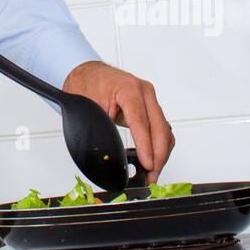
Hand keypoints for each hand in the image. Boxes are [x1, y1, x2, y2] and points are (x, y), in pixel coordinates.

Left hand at [61, 60, 174, 183]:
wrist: (86, 72)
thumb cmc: (85, 84)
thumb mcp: (88, 107)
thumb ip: (101, 127)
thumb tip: (110, 152)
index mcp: (128, 88)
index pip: (141, 121)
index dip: (146, 146)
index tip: (148, 164)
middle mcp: (143, 91)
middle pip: (159, 128)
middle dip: (158, 156)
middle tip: (151, 176)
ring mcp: (149, 98)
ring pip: (164, 130)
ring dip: (161, 154)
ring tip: (152, 173)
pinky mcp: (149, 107)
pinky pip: (160, 129)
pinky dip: (159, 146)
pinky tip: (153, 160)